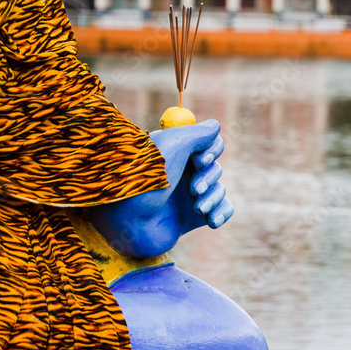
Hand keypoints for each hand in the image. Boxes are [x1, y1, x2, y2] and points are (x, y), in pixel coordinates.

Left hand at [91, 120, 233, 258]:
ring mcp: (187, 195)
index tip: (200, 161)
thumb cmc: (146, 179)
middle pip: (215, 166)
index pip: (207, 142)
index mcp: (175, 151)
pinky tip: (210, 221)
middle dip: (209, 177)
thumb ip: (197, 134)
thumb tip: (215, 126)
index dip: (211, 150)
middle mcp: (182, 171)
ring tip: (198, 208)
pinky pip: (222, 209)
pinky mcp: (193, 218)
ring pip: (219, 188)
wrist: (128, 223)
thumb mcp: (172, 146)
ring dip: (214, 197)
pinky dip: (221, 213)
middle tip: (193, 189)